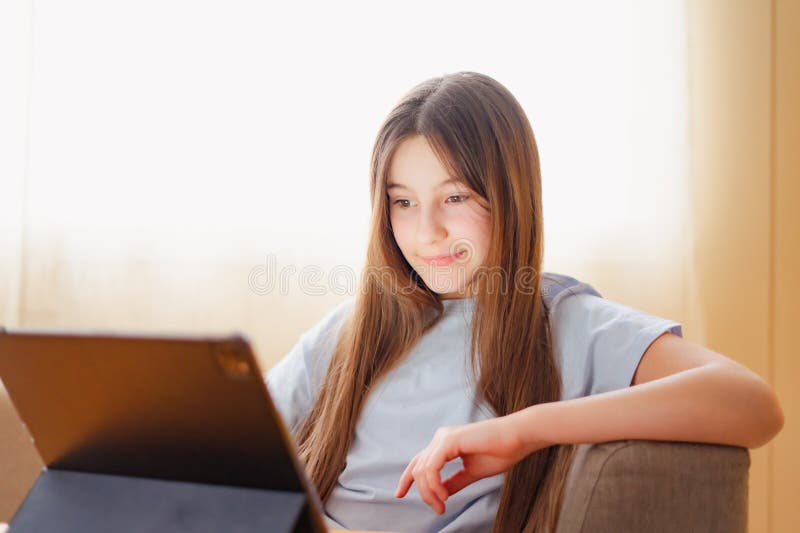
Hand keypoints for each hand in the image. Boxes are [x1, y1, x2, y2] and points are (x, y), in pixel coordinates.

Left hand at [394, 413, 547, 513]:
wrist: (518, 438)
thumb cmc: (500, 452)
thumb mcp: (471, 472)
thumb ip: (454, 482)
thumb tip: (440, 494)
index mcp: (444, 443)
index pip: (419, 462)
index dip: (407, 479)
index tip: (399, 495)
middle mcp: (441, 438)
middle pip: (418, 468)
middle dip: (423, 493)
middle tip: (439, 509)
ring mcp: (444, 438)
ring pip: (422, 470)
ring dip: (429, 492)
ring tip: (442, 504)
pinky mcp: (450, 441)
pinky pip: (431, 467)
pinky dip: (434, 485)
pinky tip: (444, 496)